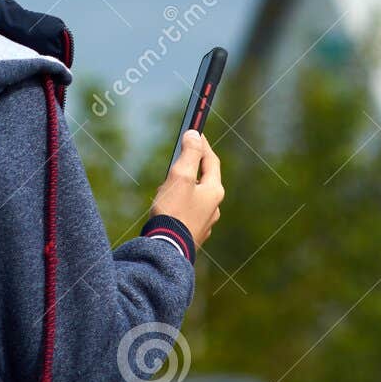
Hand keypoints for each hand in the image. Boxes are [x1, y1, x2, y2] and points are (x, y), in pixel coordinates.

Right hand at [151, 130, 223, 247]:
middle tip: (179, 157)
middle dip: (191, 167)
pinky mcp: (194, 234)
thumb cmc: (173, 211)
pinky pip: (189, 212)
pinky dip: (181, 204)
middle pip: (204, 179)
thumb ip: (189, 154)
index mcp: (214, 191)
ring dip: (184, 187)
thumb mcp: (180, 176)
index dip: (202, 144)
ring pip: (196, 197)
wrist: (166, 250)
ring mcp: (205, 222)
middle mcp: (214, 207)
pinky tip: (168, 207)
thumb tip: (195, 134)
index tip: (195, 131)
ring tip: (167, 186)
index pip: (211, 161)